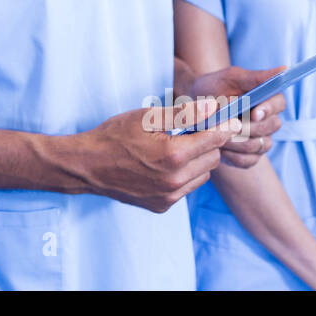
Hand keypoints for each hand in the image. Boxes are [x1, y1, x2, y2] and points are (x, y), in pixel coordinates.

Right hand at [68, 100, 237, 212]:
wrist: (88, 166)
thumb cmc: (115, 136)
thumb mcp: (147, 117)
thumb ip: (184, 114)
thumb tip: (214, 109)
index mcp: (174, 155)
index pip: (215, 140)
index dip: (222, 127)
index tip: (227, 120)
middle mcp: (175, 180)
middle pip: (213, 159)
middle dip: (207, 144)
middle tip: (190, 132)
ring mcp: (169, 197)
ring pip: (202, 176)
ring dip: (196, 162)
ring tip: (174, 149)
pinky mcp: (162, 206)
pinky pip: (186, 188)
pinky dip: (182, 176)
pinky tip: (162, 165)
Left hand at [188, 65, 287, 168]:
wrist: (193, 104)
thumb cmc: (214, 86)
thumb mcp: (232, 77)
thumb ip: (257, 77)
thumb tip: (285, 69)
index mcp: (267, 99)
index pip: (278, 104)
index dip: (268, 110)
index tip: (254, 113)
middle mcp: (268, 121)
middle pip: (270, 127)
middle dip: (248, 127)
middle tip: (228, 125)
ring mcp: (260, 139)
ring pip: (259, 146)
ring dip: (238, 141)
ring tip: (218, 134)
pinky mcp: (249, 156)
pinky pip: (248, 161)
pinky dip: (233, 156)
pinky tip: (220, 147)